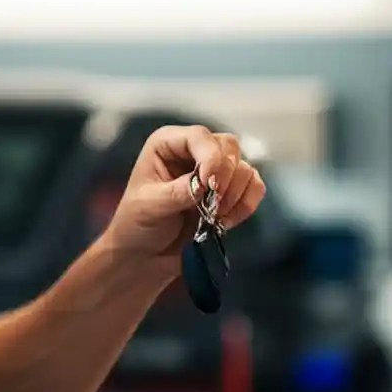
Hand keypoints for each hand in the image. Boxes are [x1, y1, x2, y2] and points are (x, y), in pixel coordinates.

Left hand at [103, 125, 265, 263]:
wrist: (144, 255)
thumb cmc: (137, 224)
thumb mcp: (150, 206)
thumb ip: (178, 192)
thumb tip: (206, 184)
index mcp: (168, 144)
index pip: (200, 137)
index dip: (211, 158)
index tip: (209, 187)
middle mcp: (194, 151)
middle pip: (229, 146)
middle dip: (225, 178)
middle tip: (211, 205)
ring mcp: (214, 170)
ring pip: (244, 168)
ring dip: (234, 196)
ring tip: (212, 218)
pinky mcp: (230, 191)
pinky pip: (254, 187)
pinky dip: (245, 205)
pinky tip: (224, 222)